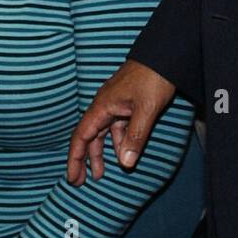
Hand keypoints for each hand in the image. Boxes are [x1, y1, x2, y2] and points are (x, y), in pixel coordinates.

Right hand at [66, 59, 174, 183]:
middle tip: (80, 181)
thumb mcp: (146, 109)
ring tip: (99, 173)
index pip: (81, 135)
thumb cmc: (153, 78)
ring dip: (101, 152)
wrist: (165, 55)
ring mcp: (115, 104)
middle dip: (83, 159)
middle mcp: (104, 105)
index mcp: (102, 106)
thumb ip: (135, 136)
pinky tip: (122, 153)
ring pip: (102, 132)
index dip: (74, 157)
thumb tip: (124, 163)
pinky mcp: (127, 103)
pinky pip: (117, 126)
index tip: (71, 177)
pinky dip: (116, 142)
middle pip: (89, 136)